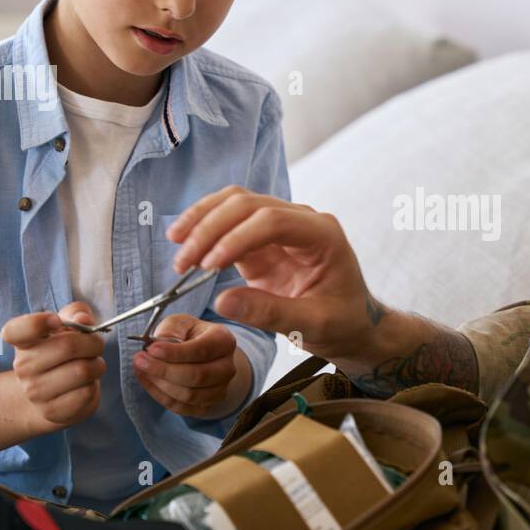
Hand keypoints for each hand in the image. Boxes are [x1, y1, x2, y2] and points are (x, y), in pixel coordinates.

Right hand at [2, 301, 105, 428]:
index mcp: (23, 342)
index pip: (15, 331)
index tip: (56, 320)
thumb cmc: (62, 354)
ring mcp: (35, 392)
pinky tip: (85, 385)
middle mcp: (23, 367)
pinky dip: (93, 386)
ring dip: (97, 365)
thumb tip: (84, 319)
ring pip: (82, 371)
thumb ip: (76, 313)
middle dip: (93, 343)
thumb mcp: (67, 326)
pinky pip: (86, 393)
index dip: (37, 323)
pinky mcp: (51, 411)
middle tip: (96, 346)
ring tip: (91, 366)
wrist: (53, 395)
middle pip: (68, 346)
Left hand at [133, 314, 238, 417]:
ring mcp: (220, 389)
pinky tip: (147, 380)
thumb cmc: (190, 335)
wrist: (203, 355)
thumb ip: (170, 329)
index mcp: (223, 341)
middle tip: (139, 360)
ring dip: (160, 384)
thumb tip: (159, 343)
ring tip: (142, 369)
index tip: (151, 349)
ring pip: (189, 395)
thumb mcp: (181, 323)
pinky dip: (160, 396)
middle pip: (197, 376)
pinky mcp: (207, 405)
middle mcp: (227, 367)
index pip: (201, 350)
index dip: (175, 352)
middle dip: (163, 370)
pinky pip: (181, 407)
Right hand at [165, 187, 381, 362]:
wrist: (353, 324)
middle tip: (183, 261)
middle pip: (248, 204)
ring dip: (203, 221)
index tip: (208, 266)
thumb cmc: (343, 323)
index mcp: (322, 235)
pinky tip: (186, 247)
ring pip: (234, 204)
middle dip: (211, 228)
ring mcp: (280, 225)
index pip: (272, 221)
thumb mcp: (313, 325)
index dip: (236, 239)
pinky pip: (229, 224)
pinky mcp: (262, 240)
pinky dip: (205, 231)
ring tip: (176, 245)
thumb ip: (270, 313)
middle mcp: (301, 220)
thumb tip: (222, 301)